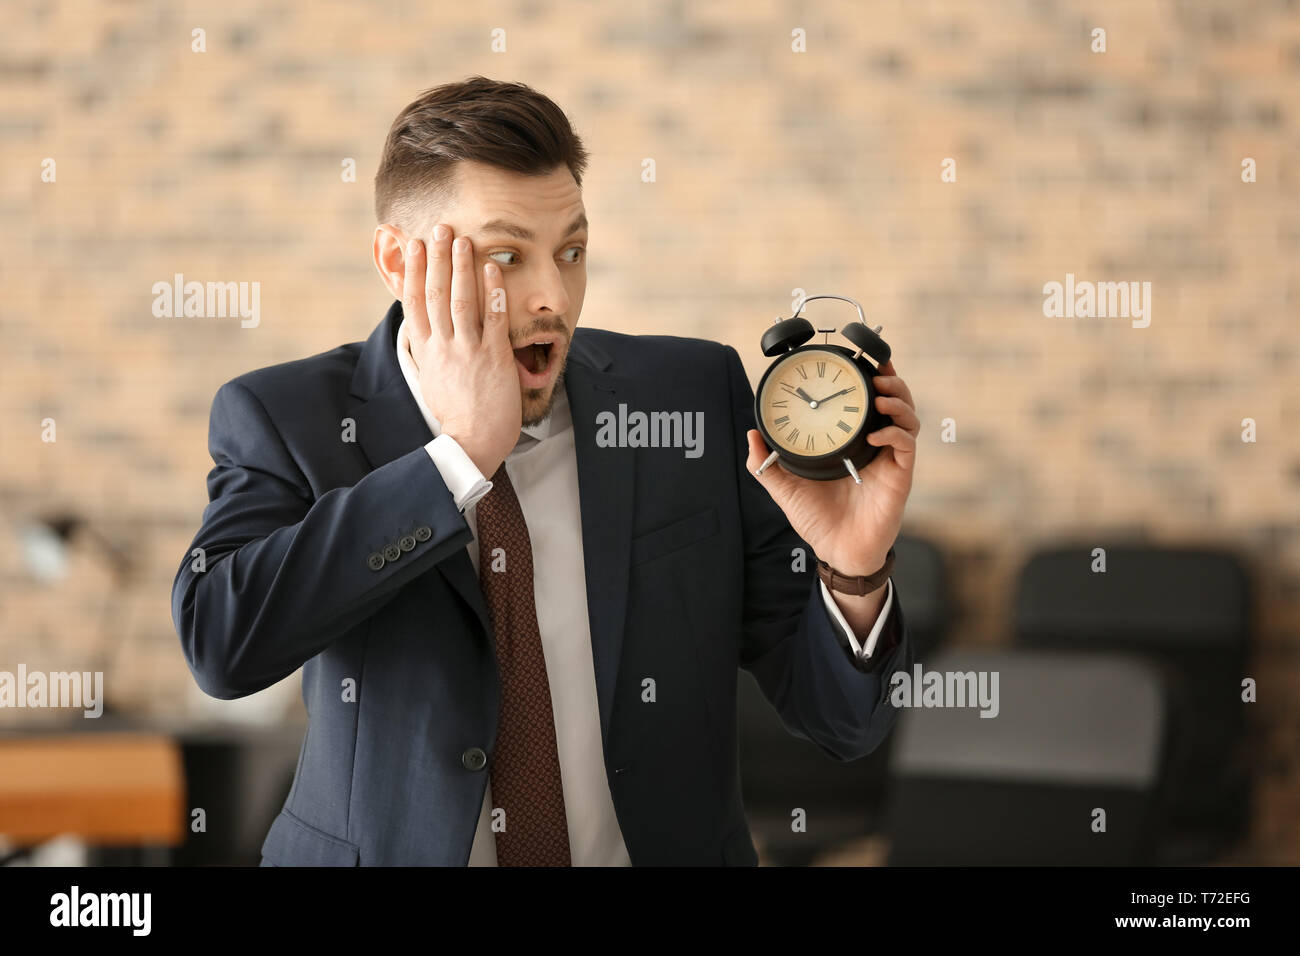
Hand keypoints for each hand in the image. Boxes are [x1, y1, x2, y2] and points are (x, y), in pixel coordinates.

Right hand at [403, 225, 519, 477]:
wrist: (472, 443)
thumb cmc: (457, 416)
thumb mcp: (433, 380)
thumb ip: (431, 352)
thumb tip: (426, 331)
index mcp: (426, 352)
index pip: (415, 303)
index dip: (415, 271)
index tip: (415, 246)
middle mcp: (443, 347)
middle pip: (436, 294)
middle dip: (437, 258)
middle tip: (439, 228)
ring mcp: (468, 350)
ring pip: (461, 300)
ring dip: (462, 266)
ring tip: (462, 239)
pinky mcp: (493, 357)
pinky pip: (493, 318)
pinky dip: (493, 292)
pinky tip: (493, 269)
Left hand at [747, 358, 917, 575]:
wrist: (836, 551)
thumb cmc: (817, 519)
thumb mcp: (785, 487)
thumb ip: (766, 462)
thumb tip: (751, 434)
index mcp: (852, 442)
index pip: (867, 403)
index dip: (870, 378)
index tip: (861, 358)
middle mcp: (875, 446)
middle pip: (896, 402)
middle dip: (892, 381)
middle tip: (878, 370)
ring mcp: (889, 460)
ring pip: (908, 419)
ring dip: (898, 401)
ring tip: (881, 396)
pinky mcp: (899, 477)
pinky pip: (905, 446)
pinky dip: (894, 434)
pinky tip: (876, 434)